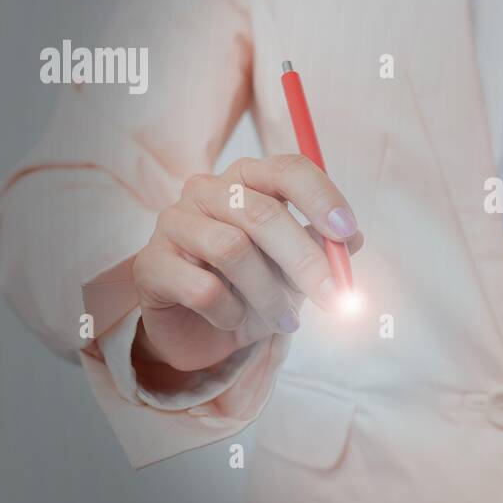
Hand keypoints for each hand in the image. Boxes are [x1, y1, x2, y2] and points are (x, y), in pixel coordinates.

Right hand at [131, 154, 362, 372]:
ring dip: (269, 294)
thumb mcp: (296, 269)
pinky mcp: (150, 265)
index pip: (287, 169)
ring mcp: (173, 223)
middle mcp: (206, 191)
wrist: (200, 332)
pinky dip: (229, 312)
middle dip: (305, 260)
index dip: (321, 198)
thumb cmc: (253, 289)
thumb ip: (323, 248)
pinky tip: (232, 320)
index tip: (347, 232)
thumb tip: (352, 239)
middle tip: (335, 298)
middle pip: (262, 213)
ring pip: (232, 249)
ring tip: (285, 321)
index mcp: (247, 179)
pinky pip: (201, 288)